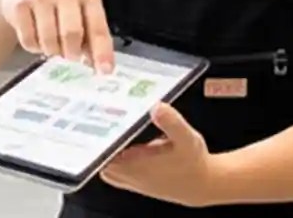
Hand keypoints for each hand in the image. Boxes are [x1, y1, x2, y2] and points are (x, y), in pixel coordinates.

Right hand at [0, 0, 114, 72]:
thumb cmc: (56, 4)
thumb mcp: (79, 14)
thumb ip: (91, 38)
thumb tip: (100, 66)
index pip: (98, 28)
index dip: (102, 52)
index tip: (105, 71)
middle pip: (72, 34)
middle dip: (71, 53)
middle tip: (69, 55)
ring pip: (49, 41)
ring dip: (50, 50)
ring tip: (50, 42)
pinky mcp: (20, 5)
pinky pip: (29, 41)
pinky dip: (33, 46)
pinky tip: (35, 34)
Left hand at [100, 103, 218, 207]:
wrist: (202, 185)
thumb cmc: (194, 163)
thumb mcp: (187, 138)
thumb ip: (172, 123)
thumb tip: (156, 107)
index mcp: (136, 166)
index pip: (102, 155)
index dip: (93, 141)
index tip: (89, 123)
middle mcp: (129, 175)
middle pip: (99, 158)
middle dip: (95, 140)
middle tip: (95, 118)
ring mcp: (130, 179)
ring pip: (105, 164)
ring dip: (103, 148)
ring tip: (105, 125)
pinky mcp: (134, 179)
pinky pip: (114, 168)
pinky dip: (112, 155)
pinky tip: (121, 138)